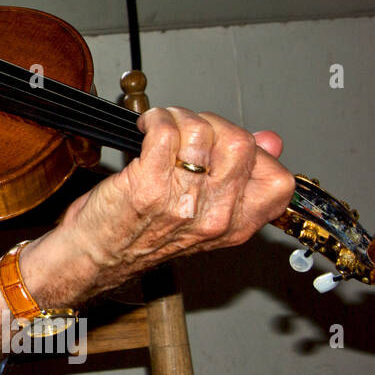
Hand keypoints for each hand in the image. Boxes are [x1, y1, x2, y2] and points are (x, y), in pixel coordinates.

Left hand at [57, 106, 295, 296]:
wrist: (96, 257)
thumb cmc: (141, 236)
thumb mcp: (204, 214)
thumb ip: (240, 180)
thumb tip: (270, 141)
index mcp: (235, 225)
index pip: (279, 181)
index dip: (258, 151)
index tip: (227, 143)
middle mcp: (214, 216)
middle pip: (240, 145)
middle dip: (213, 122)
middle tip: (189, 128)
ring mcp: (182, 201)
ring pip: (201, 132)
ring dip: (179, 117)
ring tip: (164, 125)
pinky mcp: (147, 186)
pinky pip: (163, 132)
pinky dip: (155, 119)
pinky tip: (146, 127)